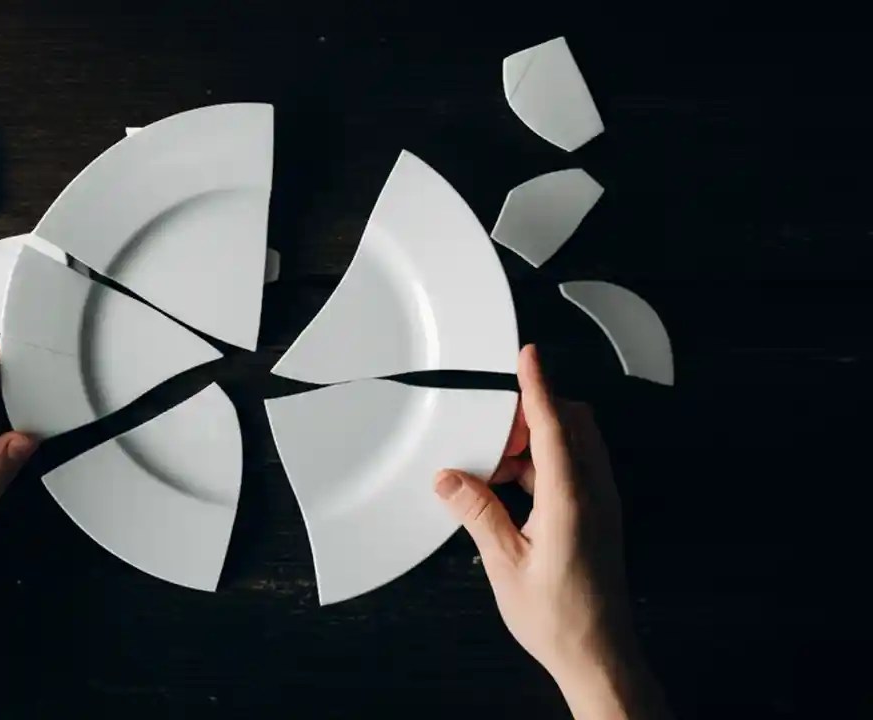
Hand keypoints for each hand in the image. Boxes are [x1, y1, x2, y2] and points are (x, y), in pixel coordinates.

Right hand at [435, 345, 668, 719]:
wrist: (597, 653)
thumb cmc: (559, 618)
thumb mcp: (505, 564)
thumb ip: (478, 514)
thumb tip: (450, 480)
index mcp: (571, 499)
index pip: (555, 426)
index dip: (538, 387)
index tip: (528, 356)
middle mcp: (594, 495)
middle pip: (572, 425)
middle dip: (534, 412)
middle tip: (494, 425)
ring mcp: (600, 505)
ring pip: (573, 447)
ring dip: (536, 442)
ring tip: (495, 465)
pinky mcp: (597, 518)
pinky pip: (573, 471)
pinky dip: (543, 465)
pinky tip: (512, 490)